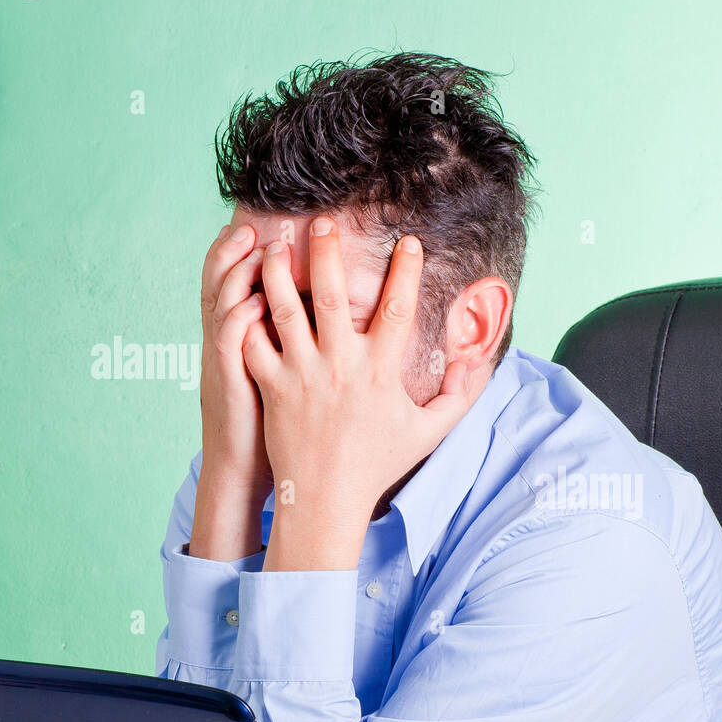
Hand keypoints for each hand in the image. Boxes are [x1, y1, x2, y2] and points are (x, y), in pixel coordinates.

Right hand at [189, 224, 271, 559]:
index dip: (245, 254)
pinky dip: (239, 317)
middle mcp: (229, 341)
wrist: (245, 469)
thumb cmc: (272, 425)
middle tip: (262, 223)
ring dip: (239, 271)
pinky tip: (258, 301)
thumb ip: (293, 342)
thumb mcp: (279, 375)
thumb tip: (326, 318)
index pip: (238, 283)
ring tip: (260, 245)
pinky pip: (229, 341)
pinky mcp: (231, 381)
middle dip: (238, 249)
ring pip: (223, 302)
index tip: (267, 226)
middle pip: (223, 281)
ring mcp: (227, 359)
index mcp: (242, 337)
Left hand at [244, 219, 472, 570]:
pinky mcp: (270, 386)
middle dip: (325, 251)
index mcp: (380, 371)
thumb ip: (458, 398)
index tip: (409, 242)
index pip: (398, 308)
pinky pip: (253, 341)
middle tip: (322, 221)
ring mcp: (301, 374)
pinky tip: (246, 292)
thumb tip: (476, 365)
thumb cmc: (378, 465)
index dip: (407, 271)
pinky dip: (247, 314)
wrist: (326, 499)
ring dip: (277, 272)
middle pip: (330, 294)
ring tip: (275, 246)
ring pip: (283, 308)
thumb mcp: (429, 433)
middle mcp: (340, 365)